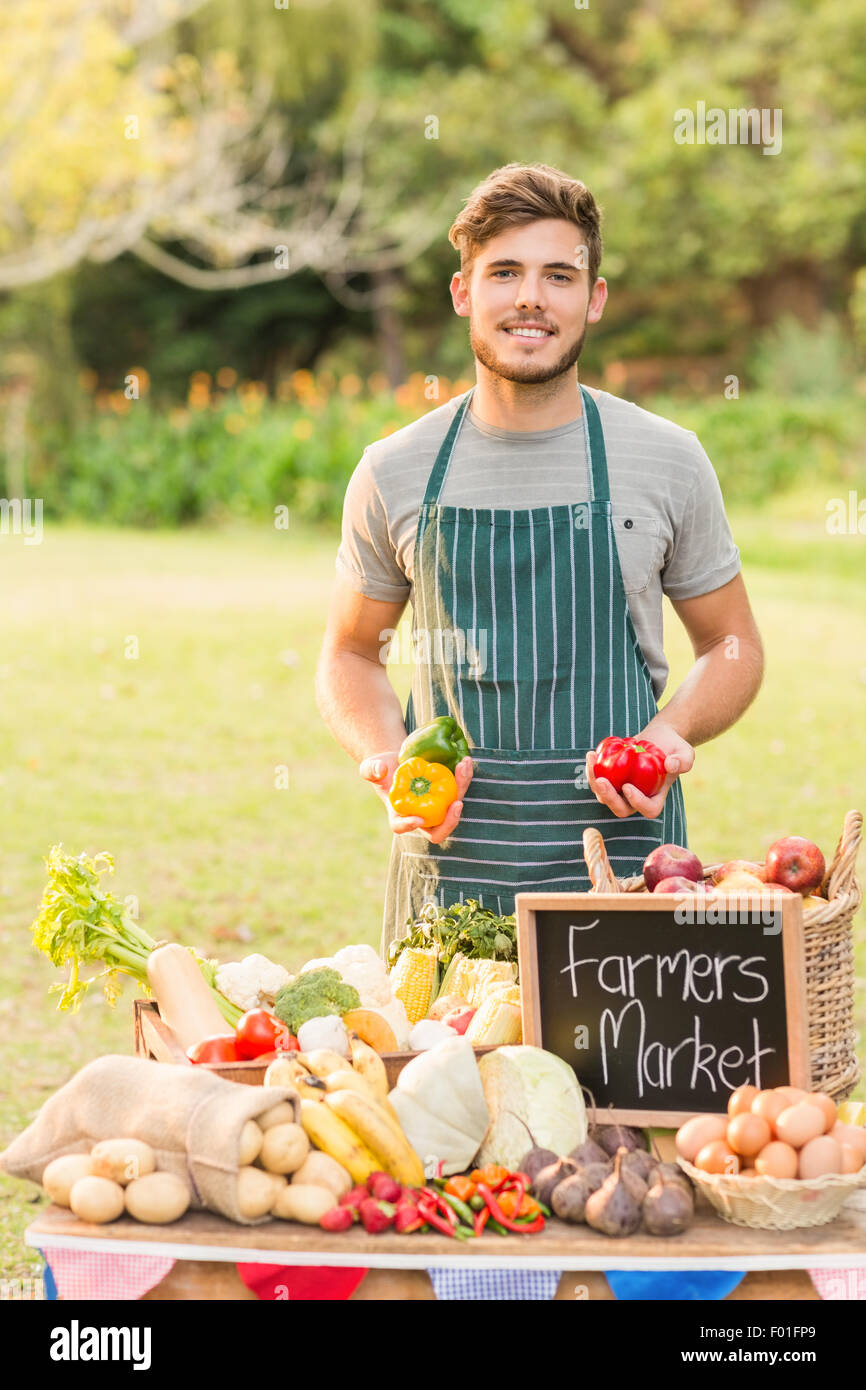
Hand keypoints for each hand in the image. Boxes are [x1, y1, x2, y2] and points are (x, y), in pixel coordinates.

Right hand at [359, 752, 474, 843]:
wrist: (397, 761)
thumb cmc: (382, 768)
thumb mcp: (371, 766)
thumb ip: (371, 769)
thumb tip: (381, 770)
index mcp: (398, 815)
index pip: (401, 827)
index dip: (409, 826)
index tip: (418, 818)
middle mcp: (420, 816)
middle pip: (438, 829)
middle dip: (450, 821)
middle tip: (456, 804)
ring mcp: (436, 807)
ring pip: (453, 807)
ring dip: (462, 788)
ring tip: (464, 766)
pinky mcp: (447, 794)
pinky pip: (459, 789)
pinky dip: (464, 776)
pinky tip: (466, 760)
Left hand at [586, 722, 693, 819]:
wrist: (657, 738)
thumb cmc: (673, 747)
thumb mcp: (685, 751)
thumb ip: (683, 760)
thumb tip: (670, 766)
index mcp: (656, 798)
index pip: (648, 809)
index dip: (637, 802)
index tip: (628, 786)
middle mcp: (637, 799)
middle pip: (621, 809)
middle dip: (609, 798)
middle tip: (601, 781)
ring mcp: (622, 792)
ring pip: (604, 796)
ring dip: (594, 782)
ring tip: (592, 759)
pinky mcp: (611, 781)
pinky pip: (598, 782)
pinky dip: (592, 770)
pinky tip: (591, 754)